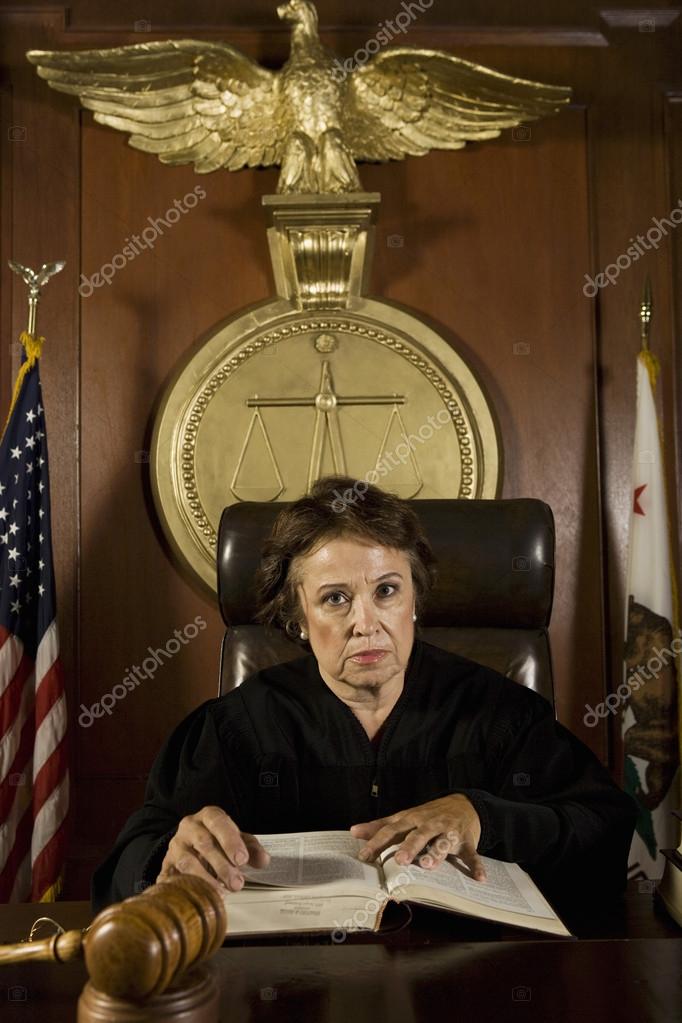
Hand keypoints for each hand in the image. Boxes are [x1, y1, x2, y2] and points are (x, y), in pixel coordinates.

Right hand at [156, 806, 269, 892]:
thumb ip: (251, 848)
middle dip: (222, 866)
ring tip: (221, 893)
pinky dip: (183, 888)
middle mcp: (189, 827)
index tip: (242, 859)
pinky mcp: (166, 865)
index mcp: (208, 816)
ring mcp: (175, 846)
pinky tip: (195, 897)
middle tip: (237, 883)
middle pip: (204, 844)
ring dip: (206, 879)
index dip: (230, 841)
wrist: (189, 844)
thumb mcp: (236, 839)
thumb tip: (263, 860)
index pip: (218, 822)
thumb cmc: (216, 840)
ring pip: (187, 862)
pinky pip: (171, 877)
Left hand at [350, 794, 485, 881]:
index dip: (377, 842)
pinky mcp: (466, 839)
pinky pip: (471, 853)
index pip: (391, 830)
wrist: (463, 803)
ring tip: (430, 864)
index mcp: (411, 819)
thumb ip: (380, 826)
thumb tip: (353, 831)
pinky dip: (476, 865)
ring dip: (437, 853)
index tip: (363, 856)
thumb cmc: (428, 815)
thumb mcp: (404, 817)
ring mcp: (449, 831)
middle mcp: (429, 823)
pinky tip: (479, 877)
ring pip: (442, 842)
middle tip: (399, 859)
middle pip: (417, 834)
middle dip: (409, 846)